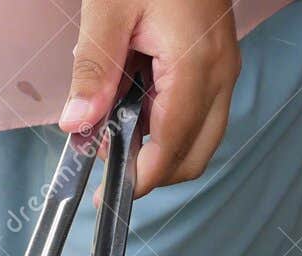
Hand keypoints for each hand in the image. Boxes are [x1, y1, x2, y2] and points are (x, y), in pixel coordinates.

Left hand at [59, 0, 240, 197]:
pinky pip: (201, 115)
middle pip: (193, 156)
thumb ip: (94, 70)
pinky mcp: (219, 63)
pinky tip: (136, 107)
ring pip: (200, 140)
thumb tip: (76, 123)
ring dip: (160, 150)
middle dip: (151, 172)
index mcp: (196, 66)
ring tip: (116, 129)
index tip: (106, 192)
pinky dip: (170, 127)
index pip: (172, 147)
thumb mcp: (108, 9)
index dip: (140, 179)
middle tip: (105, 159)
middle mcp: (220, 75)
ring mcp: (225, 70)